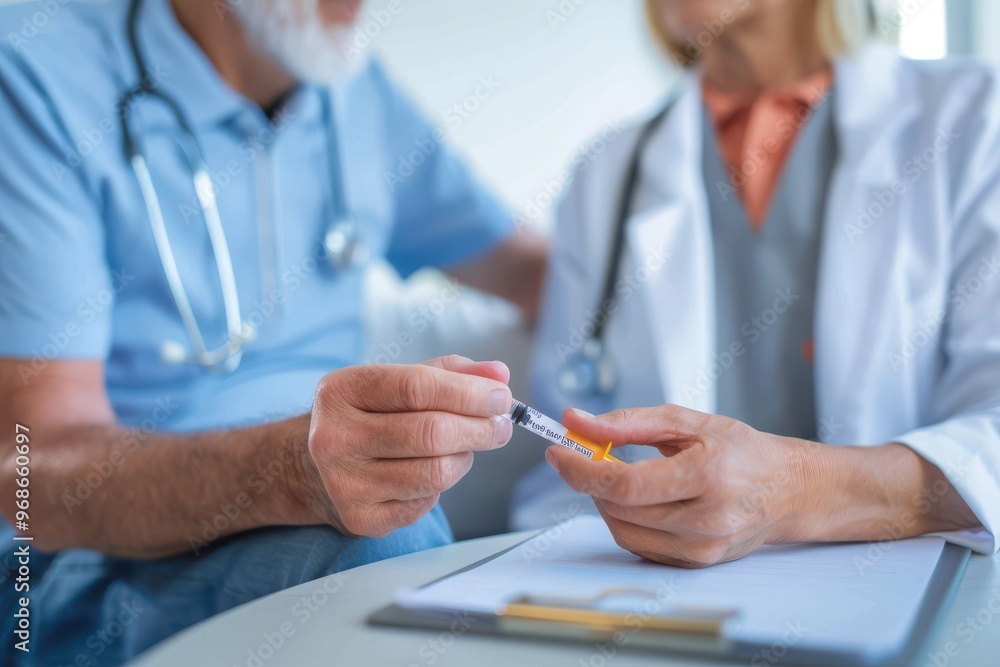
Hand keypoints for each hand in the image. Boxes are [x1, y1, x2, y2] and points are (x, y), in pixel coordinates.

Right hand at [299, 355, 513, 536]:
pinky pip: (426, 503)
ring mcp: (344, 483)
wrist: (313, 466)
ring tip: (465, 447)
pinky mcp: (360, 518)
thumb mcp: (397, 382)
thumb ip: (450, 373)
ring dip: (465, 458)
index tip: (502, 397)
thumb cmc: (368, 416)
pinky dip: (443, 486)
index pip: (417, 387)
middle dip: (480, 428)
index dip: (469, 393)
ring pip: (435, 473)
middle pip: (430, 433)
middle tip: (501, 427)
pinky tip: (433, 471)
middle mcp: (334, 437)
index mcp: (341, 391)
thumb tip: (499, 374)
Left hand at [546, 405, 818, 567]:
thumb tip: (576, 422)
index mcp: (708, 475)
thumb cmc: (741, 452)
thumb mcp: (686, 422)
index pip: (626, 483)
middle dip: (590, 481)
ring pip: (623, 531)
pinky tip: (640, 501)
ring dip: (605, 502)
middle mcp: (707, 518)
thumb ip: (627, 423)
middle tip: (587, 456)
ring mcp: (703, 548)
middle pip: (619, 508)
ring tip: (619, 477)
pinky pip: (640, 546)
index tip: (559, 452)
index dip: (582, 469)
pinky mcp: (696, 564)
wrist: (789, 490)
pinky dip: (626, 522)